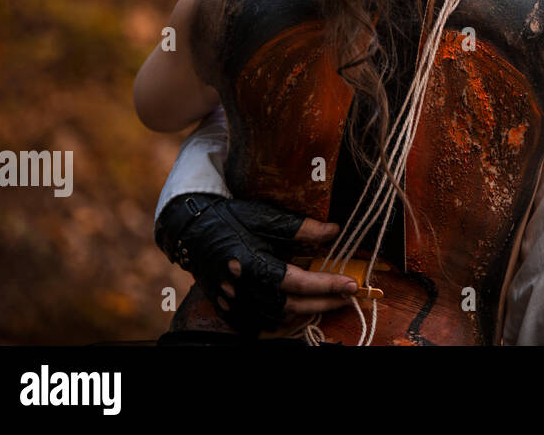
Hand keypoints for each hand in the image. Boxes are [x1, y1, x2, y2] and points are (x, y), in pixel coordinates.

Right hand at [156, 193, 358, 334]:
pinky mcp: (226, 310)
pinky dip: (282, 321)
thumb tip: (334, 232)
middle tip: (347, 296)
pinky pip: (258, 326)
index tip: (351, 284)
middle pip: (290, 307)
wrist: (192, 231)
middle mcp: (240, 289)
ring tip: (328, 302)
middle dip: (323, 303)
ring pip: (276, 320)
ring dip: (305, 313)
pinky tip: (297, 310)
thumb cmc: (231, 220)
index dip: (326, 285)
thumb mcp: (265, 217)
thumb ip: (300, 228)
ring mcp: (232, 303)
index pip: (297, 282)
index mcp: (251, 264)